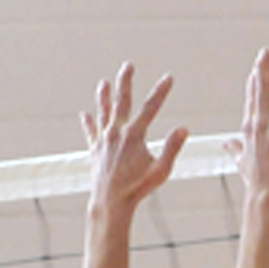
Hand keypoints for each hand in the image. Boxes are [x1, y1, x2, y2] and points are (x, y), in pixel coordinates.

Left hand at [80, 64, 187, 217]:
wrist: (111, 201)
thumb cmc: (138, 188)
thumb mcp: (161, 171)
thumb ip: (172, 148)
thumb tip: (184, 129)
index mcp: (134, 134)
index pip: (151, 107)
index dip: (161, 91)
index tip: (169, 78)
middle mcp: (116, 132)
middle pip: (121, 101)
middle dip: (125, 82)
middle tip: (128, 66)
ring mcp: (103, 139)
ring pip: (102, 112)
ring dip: (103, 96)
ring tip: (103, 83)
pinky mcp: (95, 150)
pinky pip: (91, 132)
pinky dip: (88, 123)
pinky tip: (84, 115)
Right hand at [224, 49, 268, 200]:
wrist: (265, 195)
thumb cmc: (255, 182)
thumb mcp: (241, 162)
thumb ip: (234, 149)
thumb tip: (226, 143)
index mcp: (250, 129)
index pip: (251, 100)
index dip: (253, 83)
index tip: (255, 68)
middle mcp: (261, 125)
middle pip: (262, 92)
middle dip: (264, 70)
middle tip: (266, 52)